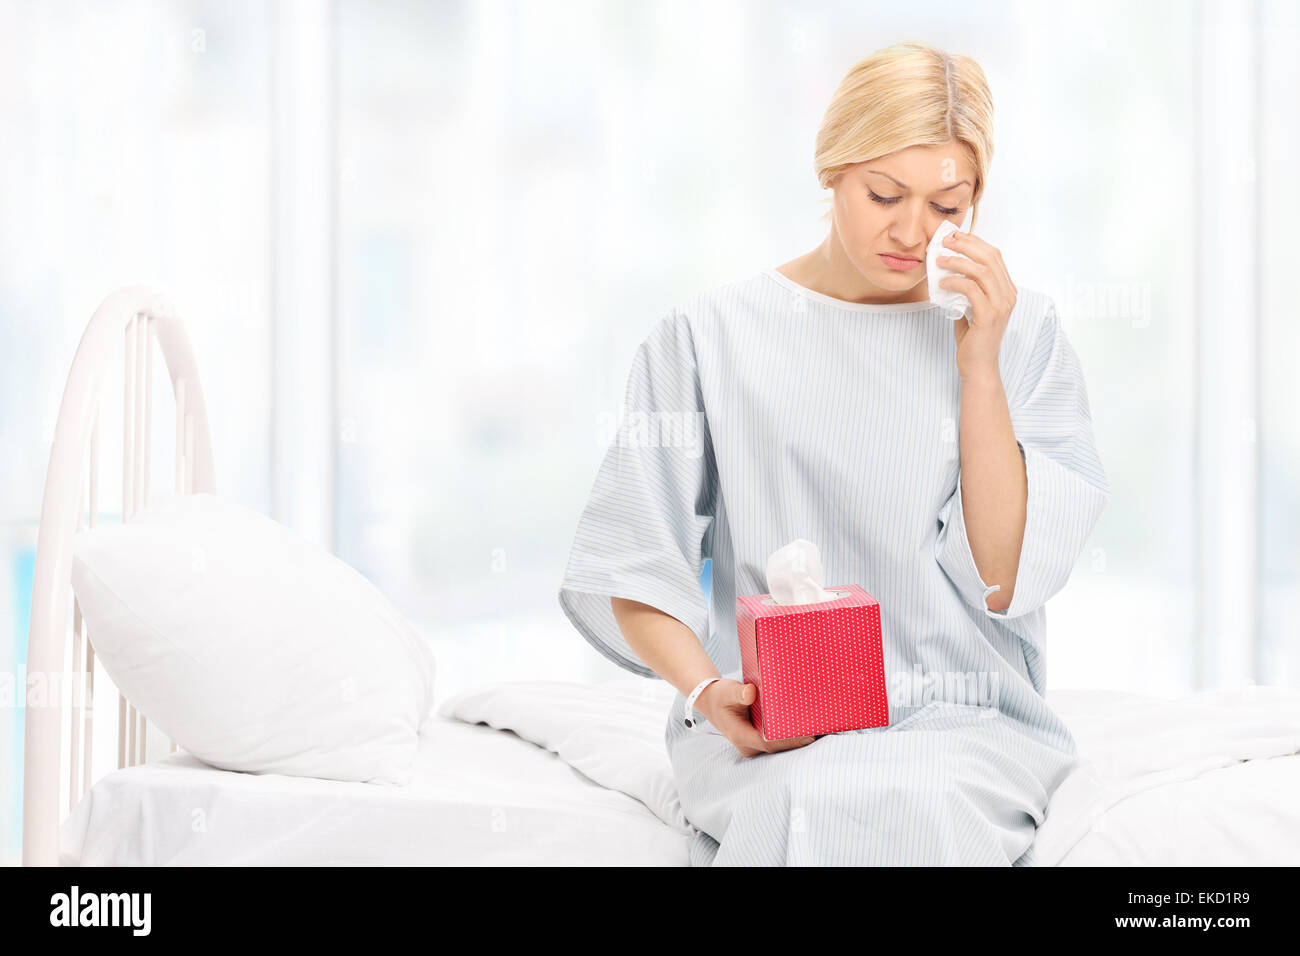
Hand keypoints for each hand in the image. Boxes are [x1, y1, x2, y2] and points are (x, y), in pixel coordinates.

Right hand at [696, 679, 816, 758]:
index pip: (768, 742)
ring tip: (817, 730)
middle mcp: (747, 745)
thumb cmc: (720, 695)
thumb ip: (739, 692)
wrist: (711, 702)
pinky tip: (805, 729)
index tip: (807, 735)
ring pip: (777, 746)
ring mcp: (752, 745)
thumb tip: (752, 692)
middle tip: (820, 731)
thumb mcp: (727, 691)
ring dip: (795, 740)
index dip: (788, 741)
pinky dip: (789, 736)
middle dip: (797, 741)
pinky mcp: (757, 741)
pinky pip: (775, 741)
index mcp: (740, 736)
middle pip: (776, 747)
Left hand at [936, 230, 1017, 378]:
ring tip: (939, 261)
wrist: (978, 365)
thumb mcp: (971, 307)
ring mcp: (1001, 305)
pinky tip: (942, 283)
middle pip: (989, 258)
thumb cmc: (973, 338)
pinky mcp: (989, 316)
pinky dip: (955, 282)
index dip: (974, 242)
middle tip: (945, 242)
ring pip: (981, 271)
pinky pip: (971, 290)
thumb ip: (967, 288)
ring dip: (957, 262)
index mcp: (1007, 289)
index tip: (954, 237)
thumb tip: (948, 269)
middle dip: (966, 245)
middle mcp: (1008, 295)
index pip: (994, 256)